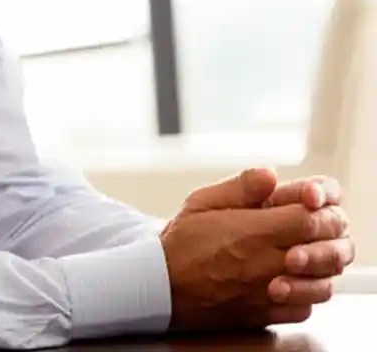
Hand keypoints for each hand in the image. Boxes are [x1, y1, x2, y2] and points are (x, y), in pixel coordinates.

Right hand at [161, 169, 351, 329]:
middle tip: (314, 224)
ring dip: (321, 266)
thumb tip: (271, 174)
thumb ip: (240, 186)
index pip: (310, 217)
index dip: (319, 207)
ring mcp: (269, 293)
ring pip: (323, 282)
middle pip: (325, 248)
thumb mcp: (201, 202)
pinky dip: (305, 293)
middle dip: (328, 233)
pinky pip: (305, 307)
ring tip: (304, 252)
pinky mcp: (266, 314)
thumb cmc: (180, 244)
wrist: (160, 287)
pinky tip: (291, 279)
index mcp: (252, 233)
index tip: (310, 202)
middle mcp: (266, 264)